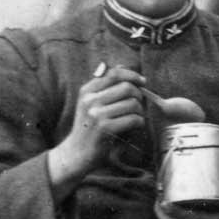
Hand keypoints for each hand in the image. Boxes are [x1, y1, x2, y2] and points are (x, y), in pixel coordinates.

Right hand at [48, 64, 145, 190]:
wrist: (76, 153)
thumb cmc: (89, 127)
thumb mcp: (92, 103)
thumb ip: (106, 86)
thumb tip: (123, 65)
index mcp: (87, 91)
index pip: (114, 73)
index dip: (132, 75)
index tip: (142, 82)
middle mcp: (90, 100)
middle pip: (127, 87)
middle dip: (139, 96)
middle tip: (138, 106)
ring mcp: (96, 114)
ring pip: (133, 103)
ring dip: (140, 112)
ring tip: (134, 119)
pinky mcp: (105, 129)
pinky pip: (134, 119)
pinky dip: (139, 123)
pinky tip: (133, 127)